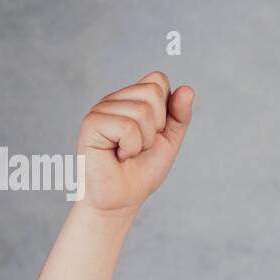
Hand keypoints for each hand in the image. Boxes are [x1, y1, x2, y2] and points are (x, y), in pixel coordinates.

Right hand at [76, 71, 193, 212]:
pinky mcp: (91, 123)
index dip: (166, 110)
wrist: (123, 198)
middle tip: (140, 145)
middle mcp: (115, 100)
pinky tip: (118, 155)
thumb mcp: (169, 140)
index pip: (158, 80)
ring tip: (128, 152)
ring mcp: (101, 109)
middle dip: (155, 127)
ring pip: (142, 110)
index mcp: (131, 99)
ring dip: (143, 141)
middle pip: (152, 92)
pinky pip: (127, 127)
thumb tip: (187, 89)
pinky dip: (131, 147)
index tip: (155, 132)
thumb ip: (180, 114)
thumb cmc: (142, 170)